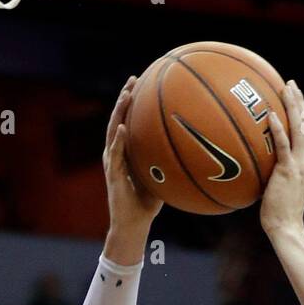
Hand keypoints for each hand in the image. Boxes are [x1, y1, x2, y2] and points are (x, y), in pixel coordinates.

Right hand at [104, 77, 162, 232]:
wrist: (133, 225)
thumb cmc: (146, 204)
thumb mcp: (161, 177)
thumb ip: (168, 162)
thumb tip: (191, 149)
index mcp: (125, 152)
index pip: (127, 121)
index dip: (132, 102)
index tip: (141, 82)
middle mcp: (115, 154)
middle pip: (118, 119)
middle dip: (124, 98)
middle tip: (134, 79)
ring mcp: (112, 163)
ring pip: (113, 131)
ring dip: (119, 112)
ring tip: (126, 95)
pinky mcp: (112, 176)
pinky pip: (115, 154)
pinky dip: (118, 140)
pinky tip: (123, 127)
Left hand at [259, 80, 303, 237]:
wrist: (286, 228)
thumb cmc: (279, 212)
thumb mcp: (282, 186)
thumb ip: (279, 170)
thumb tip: (264, 161)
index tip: (297, 97)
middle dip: (299, 102)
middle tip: (291, 84)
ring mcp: (301, 165)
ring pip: (299, 129)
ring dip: (293, 106)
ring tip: (285, 89)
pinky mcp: (288, 172)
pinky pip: (283, 146)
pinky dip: (278, 129)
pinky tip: (271, 115)